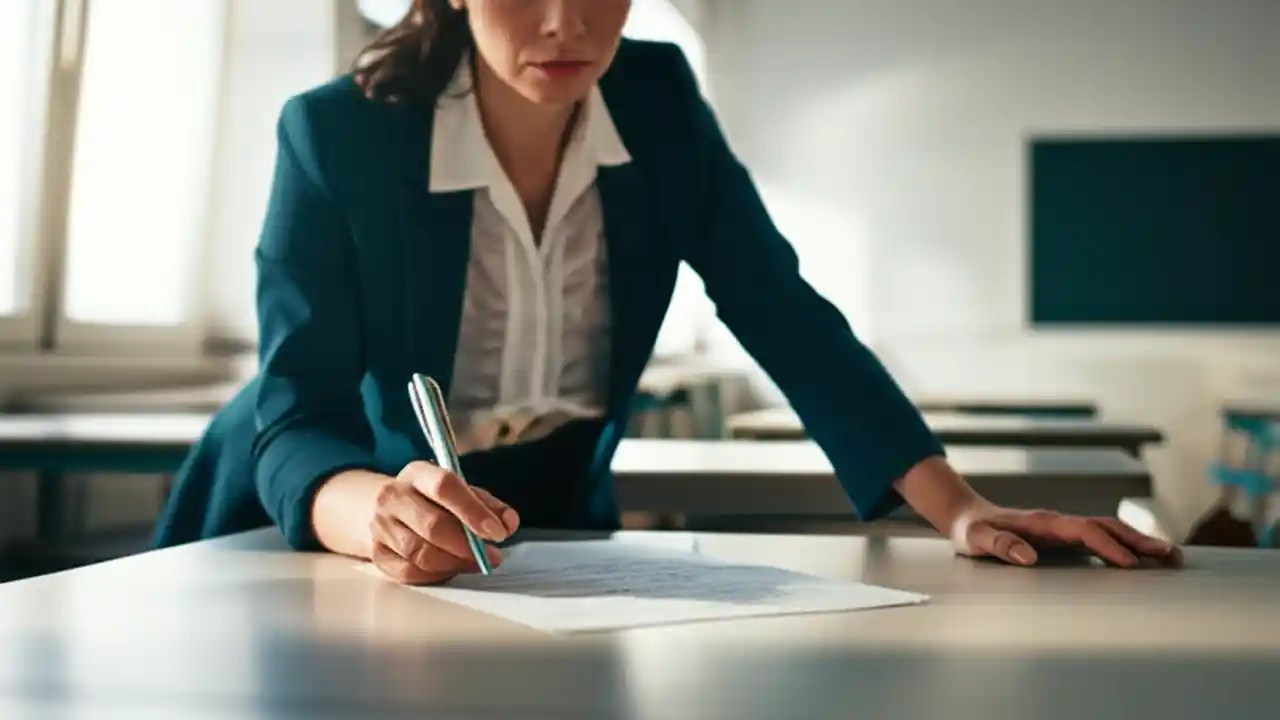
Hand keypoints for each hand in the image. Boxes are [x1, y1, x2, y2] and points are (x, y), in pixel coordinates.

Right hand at [370, 460, 520, 584]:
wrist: (382, 508)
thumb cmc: (431, 500)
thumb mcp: (461, 492)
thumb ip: (490, 506)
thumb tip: (508, 523)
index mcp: (418, 473)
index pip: (444, 487)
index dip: (474, 511)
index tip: (497, 532)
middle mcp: (393, 496)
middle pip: (433, 526)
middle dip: (468, 546)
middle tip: (492, 555)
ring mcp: (380, 526)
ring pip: (421, 553)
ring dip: (455, 563)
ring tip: (475, 563)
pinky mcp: (376, 553)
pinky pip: (409, 572)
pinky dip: (436, 575)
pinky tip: (450, 569)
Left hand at [950, 503, 1182, 567]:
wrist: (967, 517)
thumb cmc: (972, 530)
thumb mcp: (977, 539)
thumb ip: (999, 545)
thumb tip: (1028, 556)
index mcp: (1042, 523)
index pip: (1084, 532)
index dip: (1107, 546)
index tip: (1131, 563)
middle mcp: (1059, 522)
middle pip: (1106, 527)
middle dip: (1139, 540)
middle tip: (1172, 555)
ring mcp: (1064, 528)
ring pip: (1108, 530)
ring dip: (1139, 542)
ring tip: (1170, 557)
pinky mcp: (1065, 537)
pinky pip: (1101, 538)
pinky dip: (1125, 546)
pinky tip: (1143, 559)